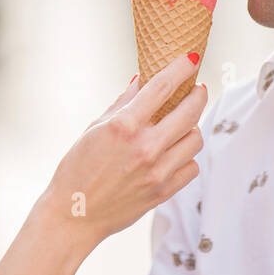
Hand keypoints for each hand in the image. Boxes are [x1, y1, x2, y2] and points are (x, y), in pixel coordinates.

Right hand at [41, 54, 206, 249]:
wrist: (74, 215)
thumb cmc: (77, 170)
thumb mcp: (94, 129)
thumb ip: (122, 104)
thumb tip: (141, 80)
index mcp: (124, 126)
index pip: (162, 87)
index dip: (180, 68)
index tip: (191, 59)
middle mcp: (145, 147)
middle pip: (189, 111)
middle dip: (198, 94)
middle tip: (197, 89)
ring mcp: (157, 172)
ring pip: (195, 139)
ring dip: (192, 127)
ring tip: (182, 124)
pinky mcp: (164, 192)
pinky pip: (191, 167)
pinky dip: (186, 157)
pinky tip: (174, 152)